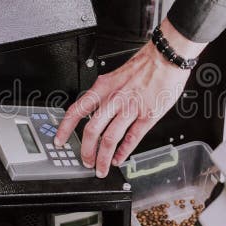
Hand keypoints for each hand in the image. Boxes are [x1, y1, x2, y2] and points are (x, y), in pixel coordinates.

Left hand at [55, 20, 206, 177]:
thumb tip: (95, 107)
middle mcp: (114, 99)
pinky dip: (123, 152)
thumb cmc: (144, 65)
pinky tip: (118, 159)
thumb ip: (105, 92)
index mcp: (103, 87)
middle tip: (85, 161)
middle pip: (91, 130)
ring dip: (103, 157)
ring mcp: (131, 109)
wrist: (165, 57)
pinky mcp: (148, 116)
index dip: (64, 128)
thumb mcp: (115, 75)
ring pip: (110, 138)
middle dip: (86, 150)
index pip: (77, 110)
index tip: (59, 140)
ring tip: (102, 168)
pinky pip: (132, 138)